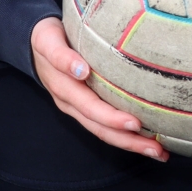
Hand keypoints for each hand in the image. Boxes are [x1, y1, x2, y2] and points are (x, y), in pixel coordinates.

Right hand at [30, 16, 167, 161]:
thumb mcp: (48, 41)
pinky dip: (126, 136)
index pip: (90, 107)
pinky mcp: (85, 107)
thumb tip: (81, 70)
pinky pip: (105, 126)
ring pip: (104, 131)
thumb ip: (61, 56)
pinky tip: (148, 139)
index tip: (134, 124)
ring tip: (159, 152)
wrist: (33, 44)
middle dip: (129, 140)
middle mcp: (71, 104)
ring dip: (131, 144)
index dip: (111, 118)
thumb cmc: (46, 38)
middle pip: (100, 128)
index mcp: (64, 89)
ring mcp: (78, 108)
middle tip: (156, 148)